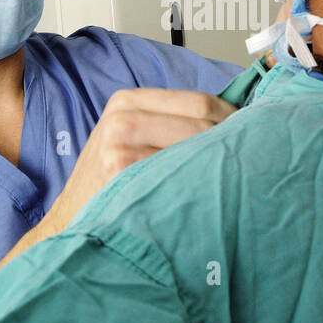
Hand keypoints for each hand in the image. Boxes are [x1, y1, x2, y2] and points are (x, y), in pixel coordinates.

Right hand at [0, 88, 235, 271]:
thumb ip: (168, 122)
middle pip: (202, 122)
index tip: (251, 134)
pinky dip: (201, 184)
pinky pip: (181, 174)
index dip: (233, 118)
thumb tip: (236, 119)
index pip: (200, 101)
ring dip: (221, 164)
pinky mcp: (122, 174)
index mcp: (127, 101)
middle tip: (251, 161)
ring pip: (196, 148)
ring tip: (235, 179)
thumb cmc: (107, 183)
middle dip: (231, 141)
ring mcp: (120, 146)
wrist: (71, 220)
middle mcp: (123, 119)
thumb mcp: (129, 137)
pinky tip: (211, 196)